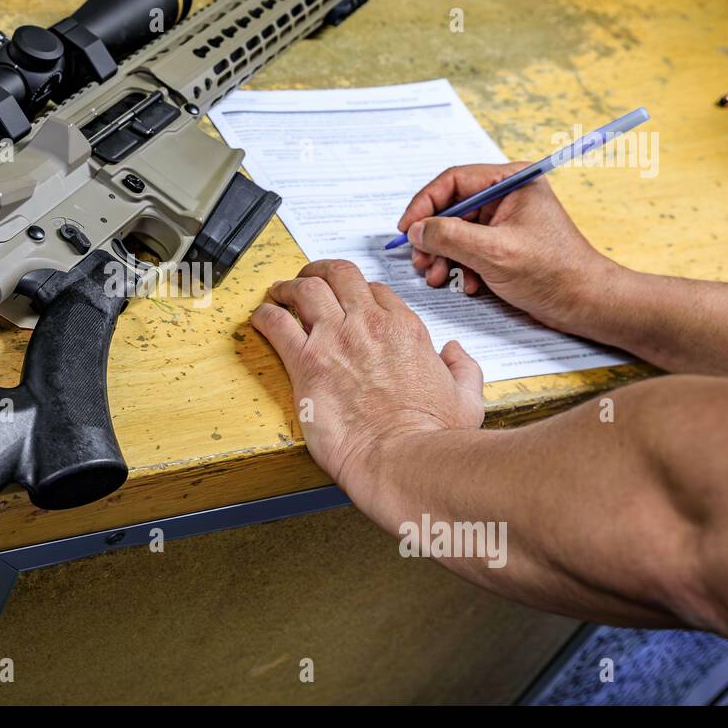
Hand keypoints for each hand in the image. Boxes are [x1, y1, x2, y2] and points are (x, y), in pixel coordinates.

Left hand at [251, 259, 483, 493]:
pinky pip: (277, 323)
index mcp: (404, 329)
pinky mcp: (306, 362)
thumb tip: (456, 352)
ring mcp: (335, 339)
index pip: (375, 291)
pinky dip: (264, 316)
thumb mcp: (467, 397)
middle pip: (339, 275)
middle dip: (319, 271)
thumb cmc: (431, 435)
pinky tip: (260, 319)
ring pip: (305, 289)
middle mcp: (369, 324)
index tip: (347, 303)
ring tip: (278, 293)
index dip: (358, 293)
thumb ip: (463, 368)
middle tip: (307, 279)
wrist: (401, 456)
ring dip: (288, 286)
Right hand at [396, 163, 617, 333]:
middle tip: (422, 262)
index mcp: (511, 181)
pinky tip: (467, 284)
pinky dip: (460, 267)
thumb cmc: (554, 273)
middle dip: (433, 238)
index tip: (407, 230)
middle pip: (451, 208)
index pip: (453, 181)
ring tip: (439, 277)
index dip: (424, 205)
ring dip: (443, 256)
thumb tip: (417, 231)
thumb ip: (449, 236)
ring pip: (456, 231)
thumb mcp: (493, 252)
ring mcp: (505, 221)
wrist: (585, 304)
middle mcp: (507, 196)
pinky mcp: (504, 244)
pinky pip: (468, 249)